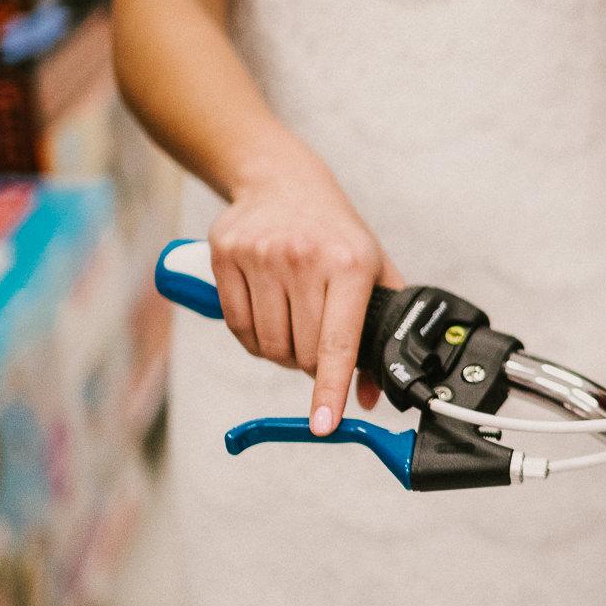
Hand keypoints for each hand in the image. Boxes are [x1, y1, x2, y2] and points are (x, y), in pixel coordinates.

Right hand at [207, 153, 399, 434]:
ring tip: (293, 326)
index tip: (324, 424)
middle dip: (310, 364)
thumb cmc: (334, 233)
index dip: (330, 388)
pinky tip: (266, 317)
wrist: (282, 182)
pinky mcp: (226, 255)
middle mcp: (305, 258)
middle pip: (301, 350)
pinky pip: (236, 325)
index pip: (338, 342)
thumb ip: (378, 331)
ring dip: (281, 351)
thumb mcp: (371, 268)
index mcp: (350, 264)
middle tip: (317, 346)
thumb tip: (369, 396)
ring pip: (267, 343)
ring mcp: (261, 255)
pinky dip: (252, 337)